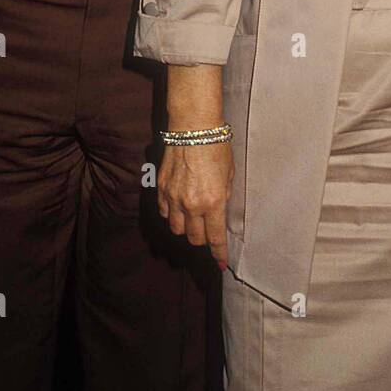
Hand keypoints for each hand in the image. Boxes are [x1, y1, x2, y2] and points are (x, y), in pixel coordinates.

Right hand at [157, 139, 234, 268]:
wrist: (193, 127)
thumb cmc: (216, 147)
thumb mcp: (229, 174)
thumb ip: (223, 196)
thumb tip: (218, 211)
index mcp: (213, 202)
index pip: (215, 238)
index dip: (219, 254)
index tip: (221, 263)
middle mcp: (192, 205)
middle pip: (194, 238)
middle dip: (203, 240)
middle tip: (207, 233)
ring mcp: (174, 198)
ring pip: (176, 229)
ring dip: (185, 228)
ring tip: (192, 220)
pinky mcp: (161, 188)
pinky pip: (165, 212)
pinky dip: (171, 214)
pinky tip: (178, 206)